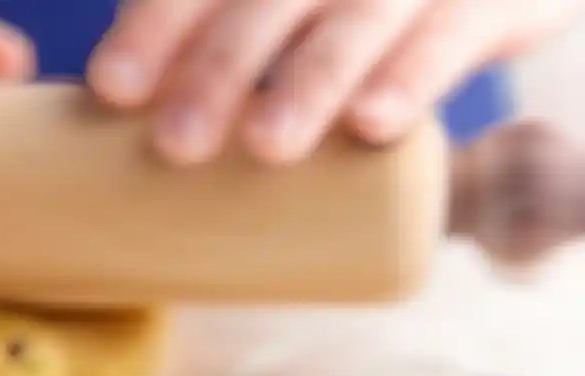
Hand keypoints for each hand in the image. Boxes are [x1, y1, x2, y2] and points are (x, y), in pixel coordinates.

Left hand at [88, 0, 582, 165]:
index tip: (112, 88)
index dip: (154, 28)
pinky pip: (447, 36)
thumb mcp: (269, 16)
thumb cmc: (334, 15)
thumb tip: (113, 122)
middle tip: (178, 143)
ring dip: (307, 81)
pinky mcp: (482, 3)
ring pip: (353, 19)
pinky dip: (410, 78)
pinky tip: (373, 124)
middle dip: (216, 69)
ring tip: (266, 144)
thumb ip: (203, 44)